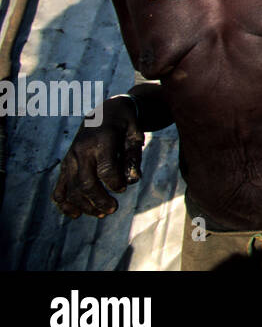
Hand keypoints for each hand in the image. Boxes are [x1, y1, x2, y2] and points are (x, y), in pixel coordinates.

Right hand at [51, 97, 143, 218]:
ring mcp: (70, 158)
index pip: (106, 169)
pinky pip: (59, 187)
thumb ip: (134, 157)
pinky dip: (64, 203)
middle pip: (85, 183)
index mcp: (102, 140)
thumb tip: (132, 181)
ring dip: (84, 205)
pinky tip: (75, 214)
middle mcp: (81, 150)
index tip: (122, 188)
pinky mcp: (65, 165)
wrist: (105, 112)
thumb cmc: (125, 124)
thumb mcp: (136, 134)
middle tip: (113, 209)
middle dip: (99, 200)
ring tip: (101, 214)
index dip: (114, 183)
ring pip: (71, 189)